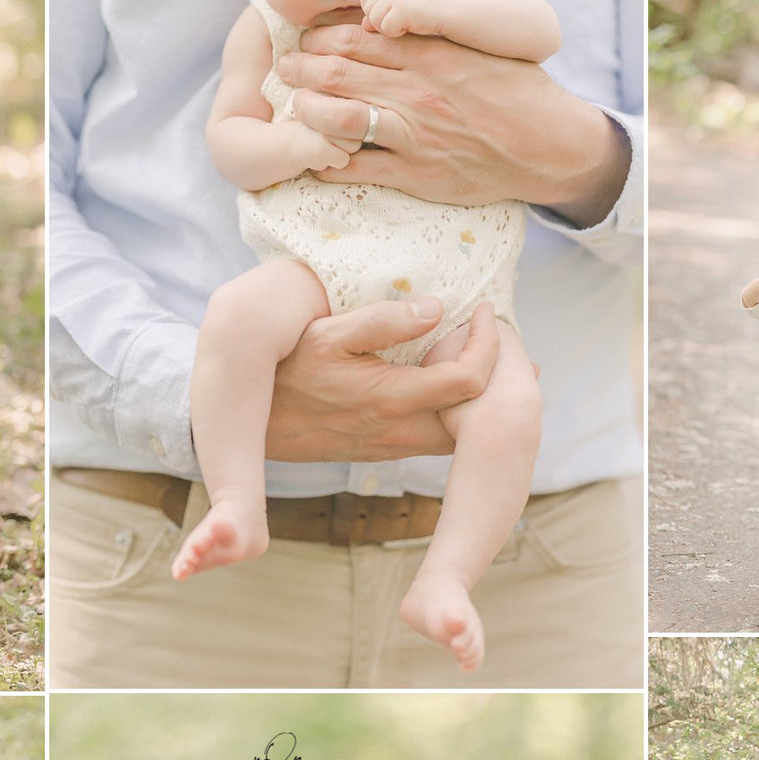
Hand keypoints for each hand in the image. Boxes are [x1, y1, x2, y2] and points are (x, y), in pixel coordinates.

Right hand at [266, 297, 497, 461]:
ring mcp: (394, 446)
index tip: (483, 312)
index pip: (469, 380)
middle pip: (478, 416)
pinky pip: (437, 437)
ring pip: (460, 432)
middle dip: (500, 377)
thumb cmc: (286, 373)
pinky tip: (452, 381)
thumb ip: (383, 321)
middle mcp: (401, 431)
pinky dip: (456, 411)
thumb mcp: (327, 335)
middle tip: (505, 339)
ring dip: (479, 397)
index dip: (489, 344)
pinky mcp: (385, 451)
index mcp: (393, 398)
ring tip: (487, 356)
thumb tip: (436, 308)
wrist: (253, 426)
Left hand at [281, 25, 625, 222]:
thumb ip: (440, 25)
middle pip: (339, 70)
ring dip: (307, 110)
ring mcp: (414, 132)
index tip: (309, 36)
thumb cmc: (518, 89)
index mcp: (430, 50)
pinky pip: (359, 168)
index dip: (323, 33)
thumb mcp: (483, 41)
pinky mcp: (417, 173)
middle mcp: (416, 88)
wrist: (549, 146)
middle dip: (302, 66)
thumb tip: (402, 9)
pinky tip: (315, 157)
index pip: (358, 33)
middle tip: (285, 66)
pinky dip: (330, 163)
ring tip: (293, 107)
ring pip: (340, 116)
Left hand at [358, 0, 437, 39]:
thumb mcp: (400, 14)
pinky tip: (412, 25)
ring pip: (375, 21)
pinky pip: (386, 28)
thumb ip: (380, 16)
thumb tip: (364, 25)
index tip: (397, 15)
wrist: (449, 13)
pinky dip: (398, 33)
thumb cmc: (425, 16)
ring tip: (408, 23)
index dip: (377, 13)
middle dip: (382, 23)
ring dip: (390, 29)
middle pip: (368, 11)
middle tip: (404, 21)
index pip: (365, 0)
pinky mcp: (401, 6)